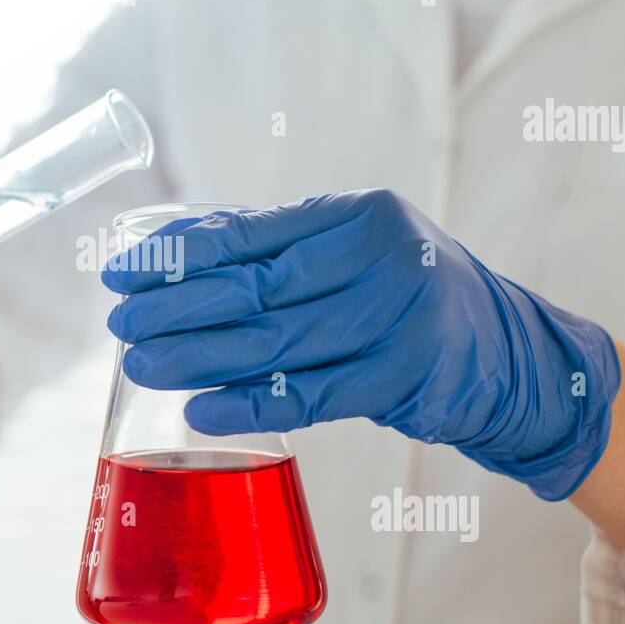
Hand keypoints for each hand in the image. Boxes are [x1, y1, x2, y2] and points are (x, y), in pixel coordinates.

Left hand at [102, 190, 620, 500]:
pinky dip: (251, 404)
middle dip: (176, 309)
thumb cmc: (408, 296)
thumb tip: (177, 248)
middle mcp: (383, 258)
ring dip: (199, 358)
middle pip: (255, 288)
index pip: (249, 232)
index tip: (121, 272)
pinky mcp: (405, 379)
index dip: (178, 254)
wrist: (504, 353)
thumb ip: (281, 248)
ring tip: (143, 366)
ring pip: (275, 343)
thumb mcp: (356, 253)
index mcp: (360, 215)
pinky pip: (310, 396)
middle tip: (120, 326)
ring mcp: (398, 319)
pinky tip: (202, 408)